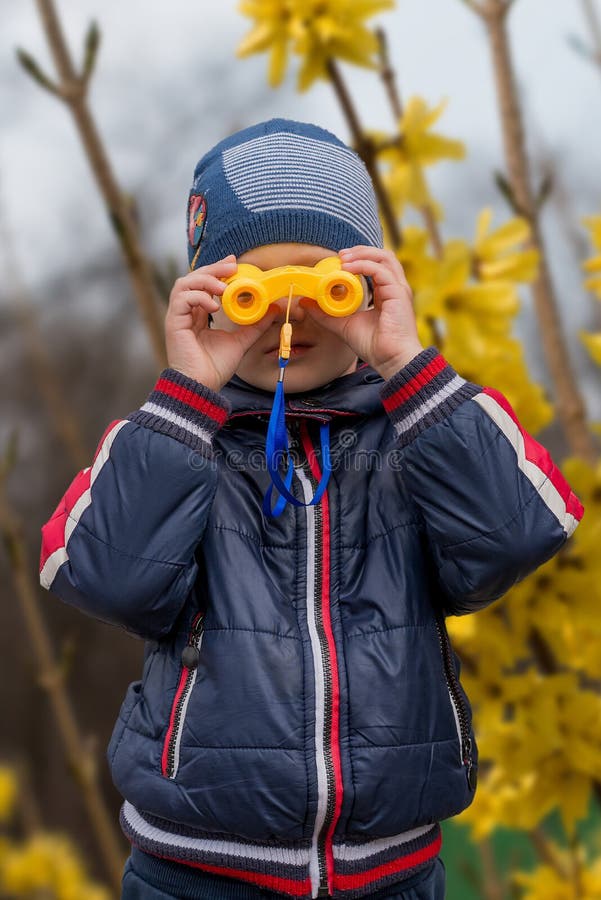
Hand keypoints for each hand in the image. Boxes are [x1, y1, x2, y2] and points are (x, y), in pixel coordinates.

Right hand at [165, 255, 278, 391]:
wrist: (202, 386)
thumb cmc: (215, 368)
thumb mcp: (241, 341)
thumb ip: (255, 325)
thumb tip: (273, 309)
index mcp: (199, 315)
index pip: (204, 284)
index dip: (217, 271)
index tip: (233, 264)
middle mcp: (186, 312)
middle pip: (194, 278)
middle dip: (213, 269)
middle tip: (231, 266)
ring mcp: (178, 317)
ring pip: (185, 283)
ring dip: (205, 280)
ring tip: (223, 287)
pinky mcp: (173, 323)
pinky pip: (182, 299)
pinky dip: (199, 297)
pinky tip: (214, 306)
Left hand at [299, 246, 423, 379]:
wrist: (390, 360)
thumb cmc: (374, 346)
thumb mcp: (343, 325)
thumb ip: (326, 313)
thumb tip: (306, 302)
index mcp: (386, 293)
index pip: (375, 266)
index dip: (358, 259)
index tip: (339, 261)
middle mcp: (394, 288)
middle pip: (382, 256)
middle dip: (360, 251)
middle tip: (340, 255)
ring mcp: (398, 289)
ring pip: (384, 258)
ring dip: (362, 254)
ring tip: (344, 259)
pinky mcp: (398, 293)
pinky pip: (381, 270)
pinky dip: (364, 265)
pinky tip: (349, 269)